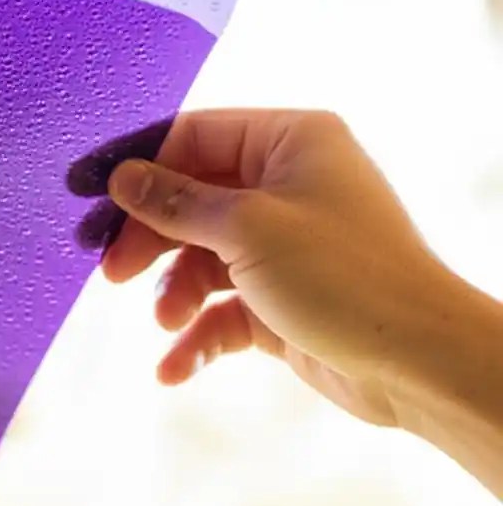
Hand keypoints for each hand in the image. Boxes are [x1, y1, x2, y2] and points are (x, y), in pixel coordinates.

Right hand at [76, 109, 452, 428]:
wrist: (418, 362)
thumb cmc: (345, 276)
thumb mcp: (247, 228)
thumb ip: (175, 202)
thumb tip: (121, 179)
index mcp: (291, 142)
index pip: (194, 136)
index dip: (138, 166)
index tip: (86, 197)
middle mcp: (287, 186)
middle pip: (189, 200)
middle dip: (149, 240)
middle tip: (112, 272)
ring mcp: (285, 244)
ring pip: (200, 258)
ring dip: (174, 293)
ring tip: (167, 322)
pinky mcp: (281, 300)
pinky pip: (221, 308)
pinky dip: (196, 335)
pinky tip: (174, 368)